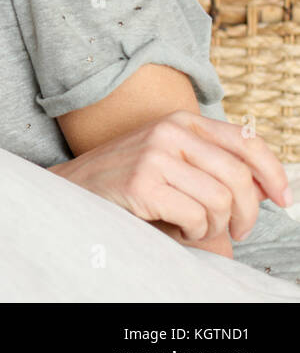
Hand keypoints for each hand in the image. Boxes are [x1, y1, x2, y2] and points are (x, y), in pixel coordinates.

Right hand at [47, 110, 293, 252]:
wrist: (72, 190)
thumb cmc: (127, 180)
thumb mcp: (171, 159)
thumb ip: (213, 164)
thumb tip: (267, 187)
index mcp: (181, 120)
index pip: (246, 141)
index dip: (273, 172)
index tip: (282, 198)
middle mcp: (170, 131)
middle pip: (239, 177)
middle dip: (246, 212)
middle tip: (236, 230)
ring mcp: (154, 155)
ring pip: (220, 201)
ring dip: (214, 225)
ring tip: (193, 226)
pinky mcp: (142, 183)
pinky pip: (196, 216)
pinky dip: (192, 231)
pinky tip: (174, 226)